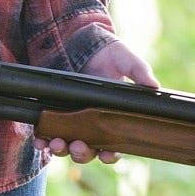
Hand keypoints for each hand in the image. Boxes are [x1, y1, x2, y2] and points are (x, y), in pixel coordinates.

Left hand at [33, 40, 160, 165]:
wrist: (83, 41)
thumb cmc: (110, 55)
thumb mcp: (126, 60)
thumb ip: (139, 72)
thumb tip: (154, 86)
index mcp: (113, 119)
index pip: (114, 146)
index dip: (111, 154)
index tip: (107, 154)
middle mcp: (92, 125)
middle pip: (88, 151)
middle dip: (82, 154)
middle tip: (78, 147)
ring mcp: (72, 121)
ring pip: (67, 145)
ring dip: (62, 149)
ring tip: (57, 143)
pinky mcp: (54, 113)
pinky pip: (47, 133)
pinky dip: (43, 140)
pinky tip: (40, 140)